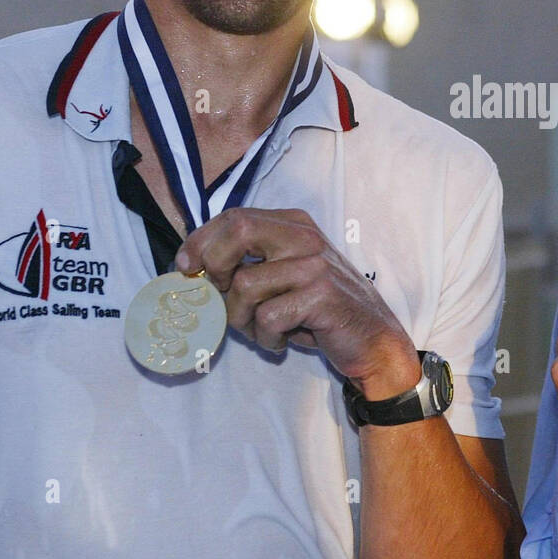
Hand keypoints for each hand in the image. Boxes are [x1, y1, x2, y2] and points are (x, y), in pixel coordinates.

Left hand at [175, 208, 419, 397]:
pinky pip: (267, 318)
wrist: (373, 339)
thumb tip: (192, 268)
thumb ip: (249, 263)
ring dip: (241, 320)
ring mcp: (314, 265)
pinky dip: (266, 338)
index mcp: (294, 224)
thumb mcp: (285, 275)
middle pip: (238, 231)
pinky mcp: (321, 295)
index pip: (234, 217)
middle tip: (216, 293)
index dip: (200, 241)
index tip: (184, 267)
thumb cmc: (319, 311)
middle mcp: (305, 237)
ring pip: (244, 285)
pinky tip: (283, 341)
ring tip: (262, 330)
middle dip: (214, 265)